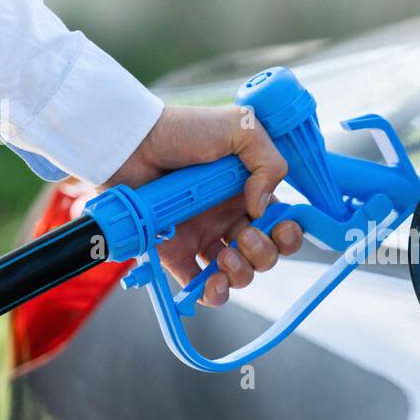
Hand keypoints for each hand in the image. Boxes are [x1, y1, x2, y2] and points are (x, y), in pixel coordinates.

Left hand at [102, 105, 302, 305]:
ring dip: (242, 273)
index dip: (288, 233)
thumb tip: (263, 209)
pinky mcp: (174, 252)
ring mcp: (201, 236)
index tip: (278, 226)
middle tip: (245, 235)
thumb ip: (269, 163)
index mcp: (247, 192)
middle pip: (264, 254)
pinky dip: (212, 292)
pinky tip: (212, 281)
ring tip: (226, 257)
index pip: (280, 223)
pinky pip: (198, 285)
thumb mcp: (240, 128)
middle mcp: (227, 217)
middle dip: (265, 254)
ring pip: (238, 274)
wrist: (132, 142)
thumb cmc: (181, 129)